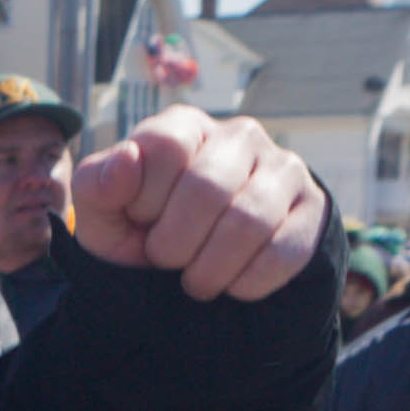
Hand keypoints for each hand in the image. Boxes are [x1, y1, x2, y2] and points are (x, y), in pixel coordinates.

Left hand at [66, 109, 324, 302]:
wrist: (198, 276)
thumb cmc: (146, 236)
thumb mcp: (105, 219)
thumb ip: (97, 186)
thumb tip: (127, 158)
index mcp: (183, 126)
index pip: (165, 148)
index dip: (145, 200)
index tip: (141, 221)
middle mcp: (239, 135)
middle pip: (207, 189)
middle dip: (174, 244)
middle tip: (166, 261)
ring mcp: (283, 168)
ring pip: (249, 222)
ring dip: (210, 270)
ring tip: (196, 278)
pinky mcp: (312, 209)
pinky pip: (285, 251)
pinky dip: (247, 283)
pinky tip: (232, 283)